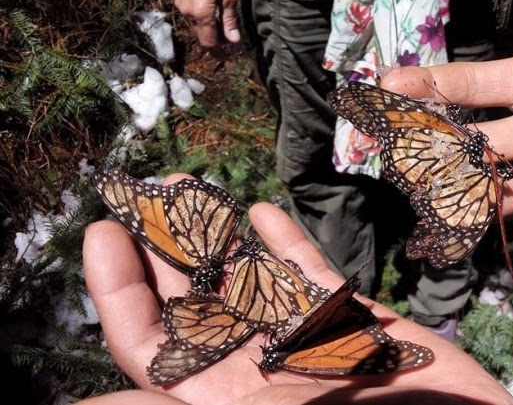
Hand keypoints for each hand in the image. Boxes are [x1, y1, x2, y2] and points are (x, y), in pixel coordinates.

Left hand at [80, 174, 512, 404]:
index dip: (120, 290)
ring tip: (190, 188)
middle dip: (165, 247)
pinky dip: (286, 244)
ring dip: (219, 236)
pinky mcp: (350, 324)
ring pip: (248, 281)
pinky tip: (263, 211)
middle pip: (195, 302)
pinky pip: (311, 277)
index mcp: (219, 402)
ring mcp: (302, 345)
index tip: (103, 232)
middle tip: (148, 193)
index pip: (151, 343)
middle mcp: (254, 372)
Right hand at [173, 0, 239, 47]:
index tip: (226, 56)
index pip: (208, 43)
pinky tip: (210, 10)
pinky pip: (188, 11)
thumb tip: (233, 39)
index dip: (218, 53)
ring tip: (221, 25)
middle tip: (228, 39)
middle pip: (199, 34)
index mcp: (200, 13)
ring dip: (205, 27)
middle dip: (213, 40)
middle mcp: (186, 11)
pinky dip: (199, 16)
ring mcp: (179, 1)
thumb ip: (230, 18)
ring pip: (193, 23)